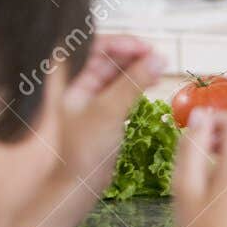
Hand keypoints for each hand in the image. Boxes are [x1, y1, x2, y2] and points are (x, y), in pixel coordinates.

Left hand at [56, 33, 164, 192]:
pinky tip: (152, 80)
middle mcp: (75, 82)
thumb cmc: (83, 150)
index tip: (146, 48)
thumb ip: (134, 82)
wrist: (78, 183)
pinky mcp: (101, 107)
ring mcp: (88, 95)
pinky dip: (136, 81)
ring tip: (159, 67)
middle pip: (107, 55)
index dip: (121, 43)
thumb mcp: (110, 111)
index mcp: (67, 78)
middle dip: (133, 54)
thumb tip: (158, 58)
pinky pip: (120, 85)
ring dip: (138, 67)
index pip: (94, 46)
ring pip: (116, 70)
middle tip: (157, 57)